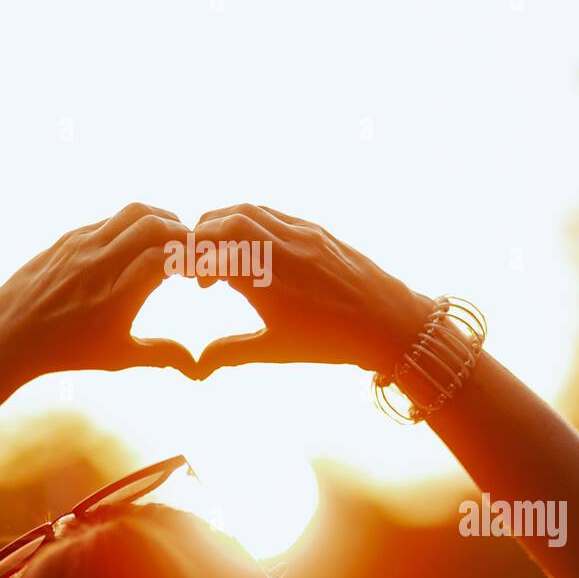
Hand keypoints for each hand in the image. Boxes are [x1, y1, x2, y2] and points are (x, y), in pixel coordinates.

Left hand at [0, 203, 197, 383]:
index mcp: (116, 295)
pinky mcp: (68, 238)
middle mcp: (99, 264)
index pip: (164, 257)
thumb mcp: (118, 357)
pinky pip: (109, 220)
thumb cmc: (66, 351)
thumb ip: (161, 354)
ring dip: (158, 219)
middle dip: (180, 231)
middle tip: (191, 247)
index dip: (189, 257)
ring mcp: (81, 245)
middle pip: (152, 224)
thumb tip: (197, 365)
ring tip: (169, 238)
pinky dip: (132, 224)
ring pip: (131, 213)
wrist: (8, 334)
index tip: (199, 269)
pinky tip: (136, 243)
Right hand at [190, 204, 431, 379]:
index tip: (191, 280)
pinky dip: (251, 222)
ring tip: (219, 251)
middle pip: (227, 222)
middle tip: (198, 263)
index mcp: (268, 280)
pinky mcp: (316, 230)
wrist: (387, 322)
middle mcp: (282, 249)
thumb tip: (197, 366)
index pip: (214, 253)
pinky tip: (250, 246)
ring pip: (250, 211)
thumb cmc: (331, 340)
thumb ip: (231, 351)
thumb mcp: (276, 348)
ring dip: (224, 223)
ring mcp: (301, 234)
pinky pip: (274, 214)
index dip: (193, 262)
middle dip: (203, 236)